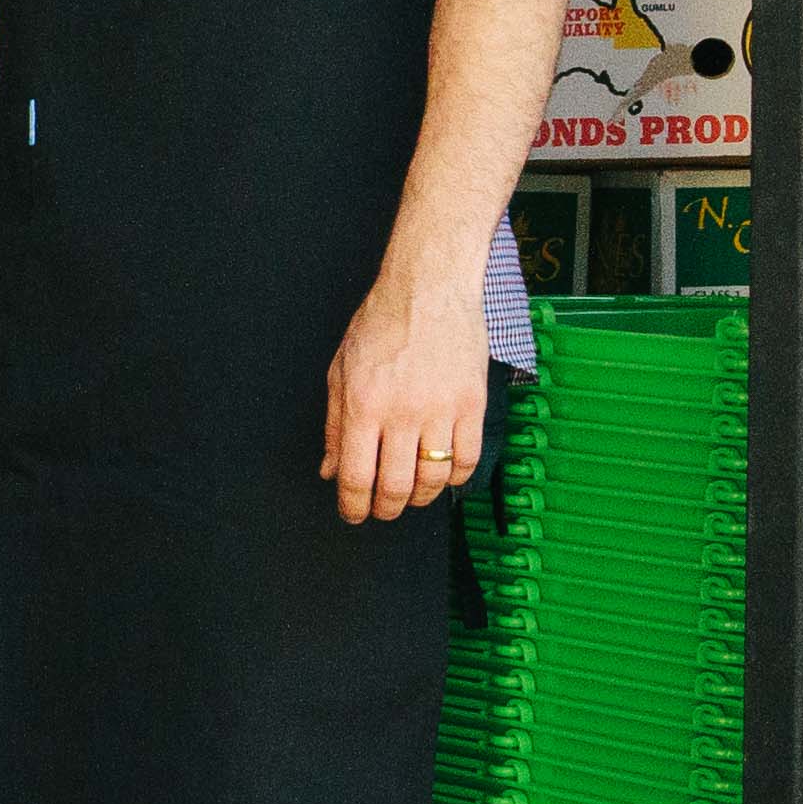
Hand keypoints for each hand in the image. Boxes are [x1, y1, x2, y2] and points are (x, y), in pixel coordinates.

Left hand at [322, 268, 489, 524]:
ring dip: (420, 498)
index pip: (357, 476)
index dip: (353, 506)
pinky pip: (468, 459)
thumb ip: (334, 426)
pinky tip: (443, 476)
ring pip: (433, 479)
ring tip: (411, 497)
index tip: (353, 514)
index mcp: (363, 405)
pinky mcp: (472, 404)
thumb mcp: (341, 371)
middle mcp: (402, 412)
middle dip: (386, 509)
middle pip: (396, 486)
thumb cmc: (380, 325)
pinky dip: (455, 478)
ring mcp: (441, 410)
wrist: (429, 289)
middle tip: (382, 510)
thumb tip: (330, 471)